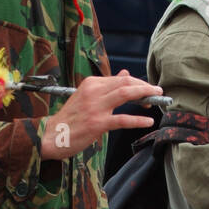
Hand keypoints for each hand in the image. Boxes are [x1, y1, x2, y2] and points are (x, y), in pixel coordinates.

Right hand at [40, 70, 160, 159]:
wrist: (51, 135)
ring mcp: (95, 107)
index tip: (148, 90)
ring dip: (144, 95)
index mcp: (91, 83)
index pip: (120, 79)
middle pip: (125, 83)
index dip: (138, 83)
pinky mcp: (97, 123)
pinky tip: (148, 121)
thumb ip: (107, 87)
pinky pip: (122, 119)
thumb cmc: (71, 118)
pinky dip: (138, 119)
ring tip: (157, 99)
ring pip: (125, 94)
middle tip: (158, 92)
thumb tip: (125, 74)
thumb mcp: (87, 97)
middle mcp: (93, 91)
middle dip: (145, 86)